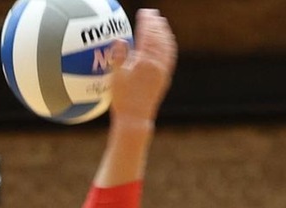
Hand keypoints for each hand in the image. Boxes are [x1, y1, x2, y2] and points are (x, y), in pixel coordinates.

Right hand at [107, 10, 175, 124]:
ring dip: (164, 33)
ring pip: (167, 47)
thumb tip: (118, 39)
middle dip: (156, 23)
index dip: (146, 22)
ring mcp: (162, 71)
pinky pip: (170, 58)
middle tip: (153, 12)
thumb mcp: (116, 77)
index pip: (147, 36)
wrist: (136, 118)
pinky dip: (169, 46)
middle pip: (159, 39)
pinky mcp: (164, 78)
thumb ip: (118, 57)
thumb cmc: (123, 99)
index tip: (144, 12)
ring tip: (162, 22)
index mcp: (144, 62)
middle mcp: (157, 65)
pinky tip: (168, 43)